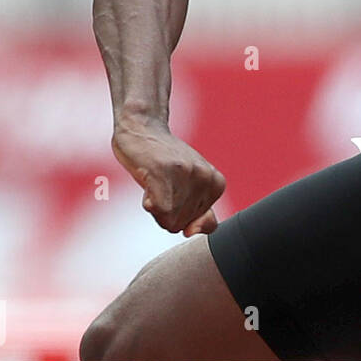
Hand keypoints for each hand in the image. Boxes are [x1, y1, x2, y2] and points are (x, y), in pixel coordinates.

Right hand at [112, 119, 225, 234]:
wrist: (143, 128)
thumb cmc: (164, 162)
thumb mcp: (191, 189)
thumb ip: (200, 216)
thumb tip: (191, 232)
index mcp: (217, 185)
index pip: (199, 226)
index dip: (180, 214)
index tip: (175, 190)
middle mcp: (206, 179)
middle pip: (180, 224)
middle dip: (166, 210)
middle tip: (162, 183)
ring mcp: (186, 174)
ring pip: (168, 220)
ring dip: (155, 205)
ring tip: (155, 180)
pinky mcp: (163, 172)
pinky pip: (158, 209)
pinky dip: (149, 202)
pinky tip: (149, 182)